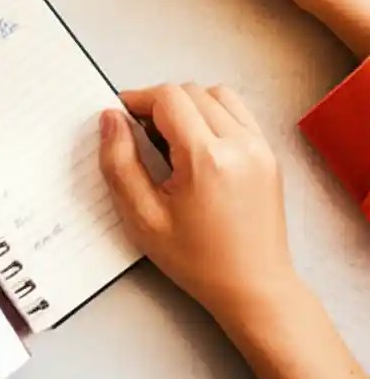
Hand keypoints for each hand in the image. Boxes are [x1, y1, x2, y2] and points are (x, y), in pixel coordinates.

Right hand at [100, 84, 365, 378]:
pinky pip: (238, 112)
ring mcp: (260, 147)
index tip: (120, 118)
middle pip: (191, 91)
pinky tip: (196, 144)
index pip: (168, 98)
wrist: (253, 286)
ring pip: (216, 94)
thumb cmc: (197, 259)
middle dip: (159, 103)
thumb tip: (110, 119)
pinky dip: (212, 114)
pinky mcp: (268, 154)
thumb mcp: (142, 217)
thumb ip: (119, 163)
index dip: (137, 99)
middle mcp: (240, 144)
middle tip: (140, 134)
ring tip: (170, 138)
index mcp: (207, 159)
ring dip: (187, 104)